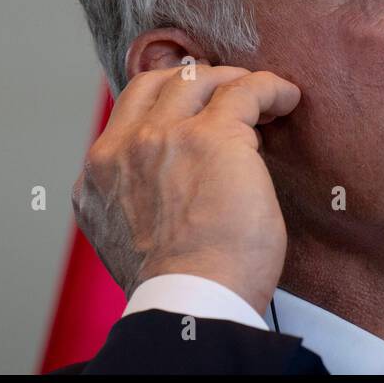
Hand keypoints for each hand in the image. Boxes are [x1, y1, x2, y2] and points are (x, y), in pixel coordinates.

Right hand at [72, 64, 300, 314]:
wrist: (190, 303)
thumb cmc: (176, 289)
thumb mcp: (128, 239)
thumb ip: (135, 204)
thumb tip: (167, 194)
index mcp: (97, 178)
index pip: (126, 118)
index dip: (164, 108)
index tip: (192, 114)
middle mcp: (123, 149)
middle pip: (156, 84)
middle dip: (193, 82)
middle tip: (225, 92)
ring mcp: (164, 136)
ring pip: (198, 79)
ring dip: (230, 81)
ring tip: (260, 96)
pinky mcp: (212, 135)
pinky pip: (244, 91)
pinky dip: (269, 88)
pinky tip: (285, 98)